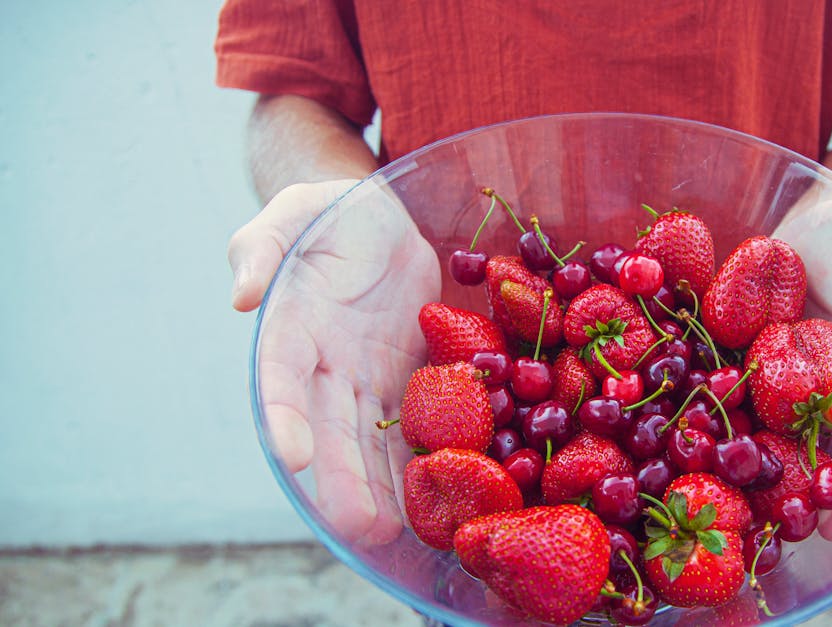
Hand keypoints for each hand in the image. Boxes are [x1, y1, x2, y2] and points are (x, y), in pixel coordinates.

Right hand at [228, 178, 439, 543]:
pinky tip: (444, 491)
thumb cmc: (327, 213)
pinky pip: (418, 419)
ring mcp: (369, 376)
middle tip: (361, 524)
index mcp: (292, 327)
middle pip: (332, 426)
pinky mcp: (412, 375)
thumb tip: (241, 295)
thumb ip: (261, 248)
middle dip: (344, 476)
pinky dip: (424, 454)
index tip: (293, 456)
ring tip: (398, 530)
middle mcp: (327, 364)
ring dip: (383, 483)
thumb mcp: (293, 213)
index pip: (282, 376)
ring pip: (373, 436)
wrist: (379, 221)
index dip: (286, 415)